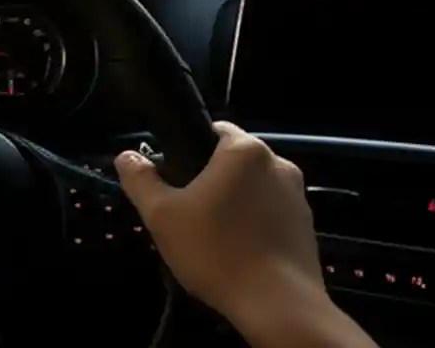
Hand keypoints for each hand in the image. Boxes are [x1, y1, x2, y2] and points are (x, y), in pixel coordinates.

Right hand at [114, 122, 324, 331]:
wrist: (277, 305)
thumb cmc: (215, 250)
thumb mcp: (161, 215)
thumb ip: (140, 179)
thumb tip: (127, 157)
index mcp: (245, 150)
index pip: (213, 130)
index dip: (188, 150)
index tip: (174, 181)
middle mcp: (280, 164)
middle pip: (234, 162)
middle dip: (211, 181)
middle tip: (186, 214)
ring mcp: (299, 197)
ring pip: (253, 190)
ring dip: (234, 204)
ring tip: (212, 238)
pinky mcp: (307, 227)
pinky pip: (271, 215)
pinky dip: (254, 226)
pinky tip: (238, 253)